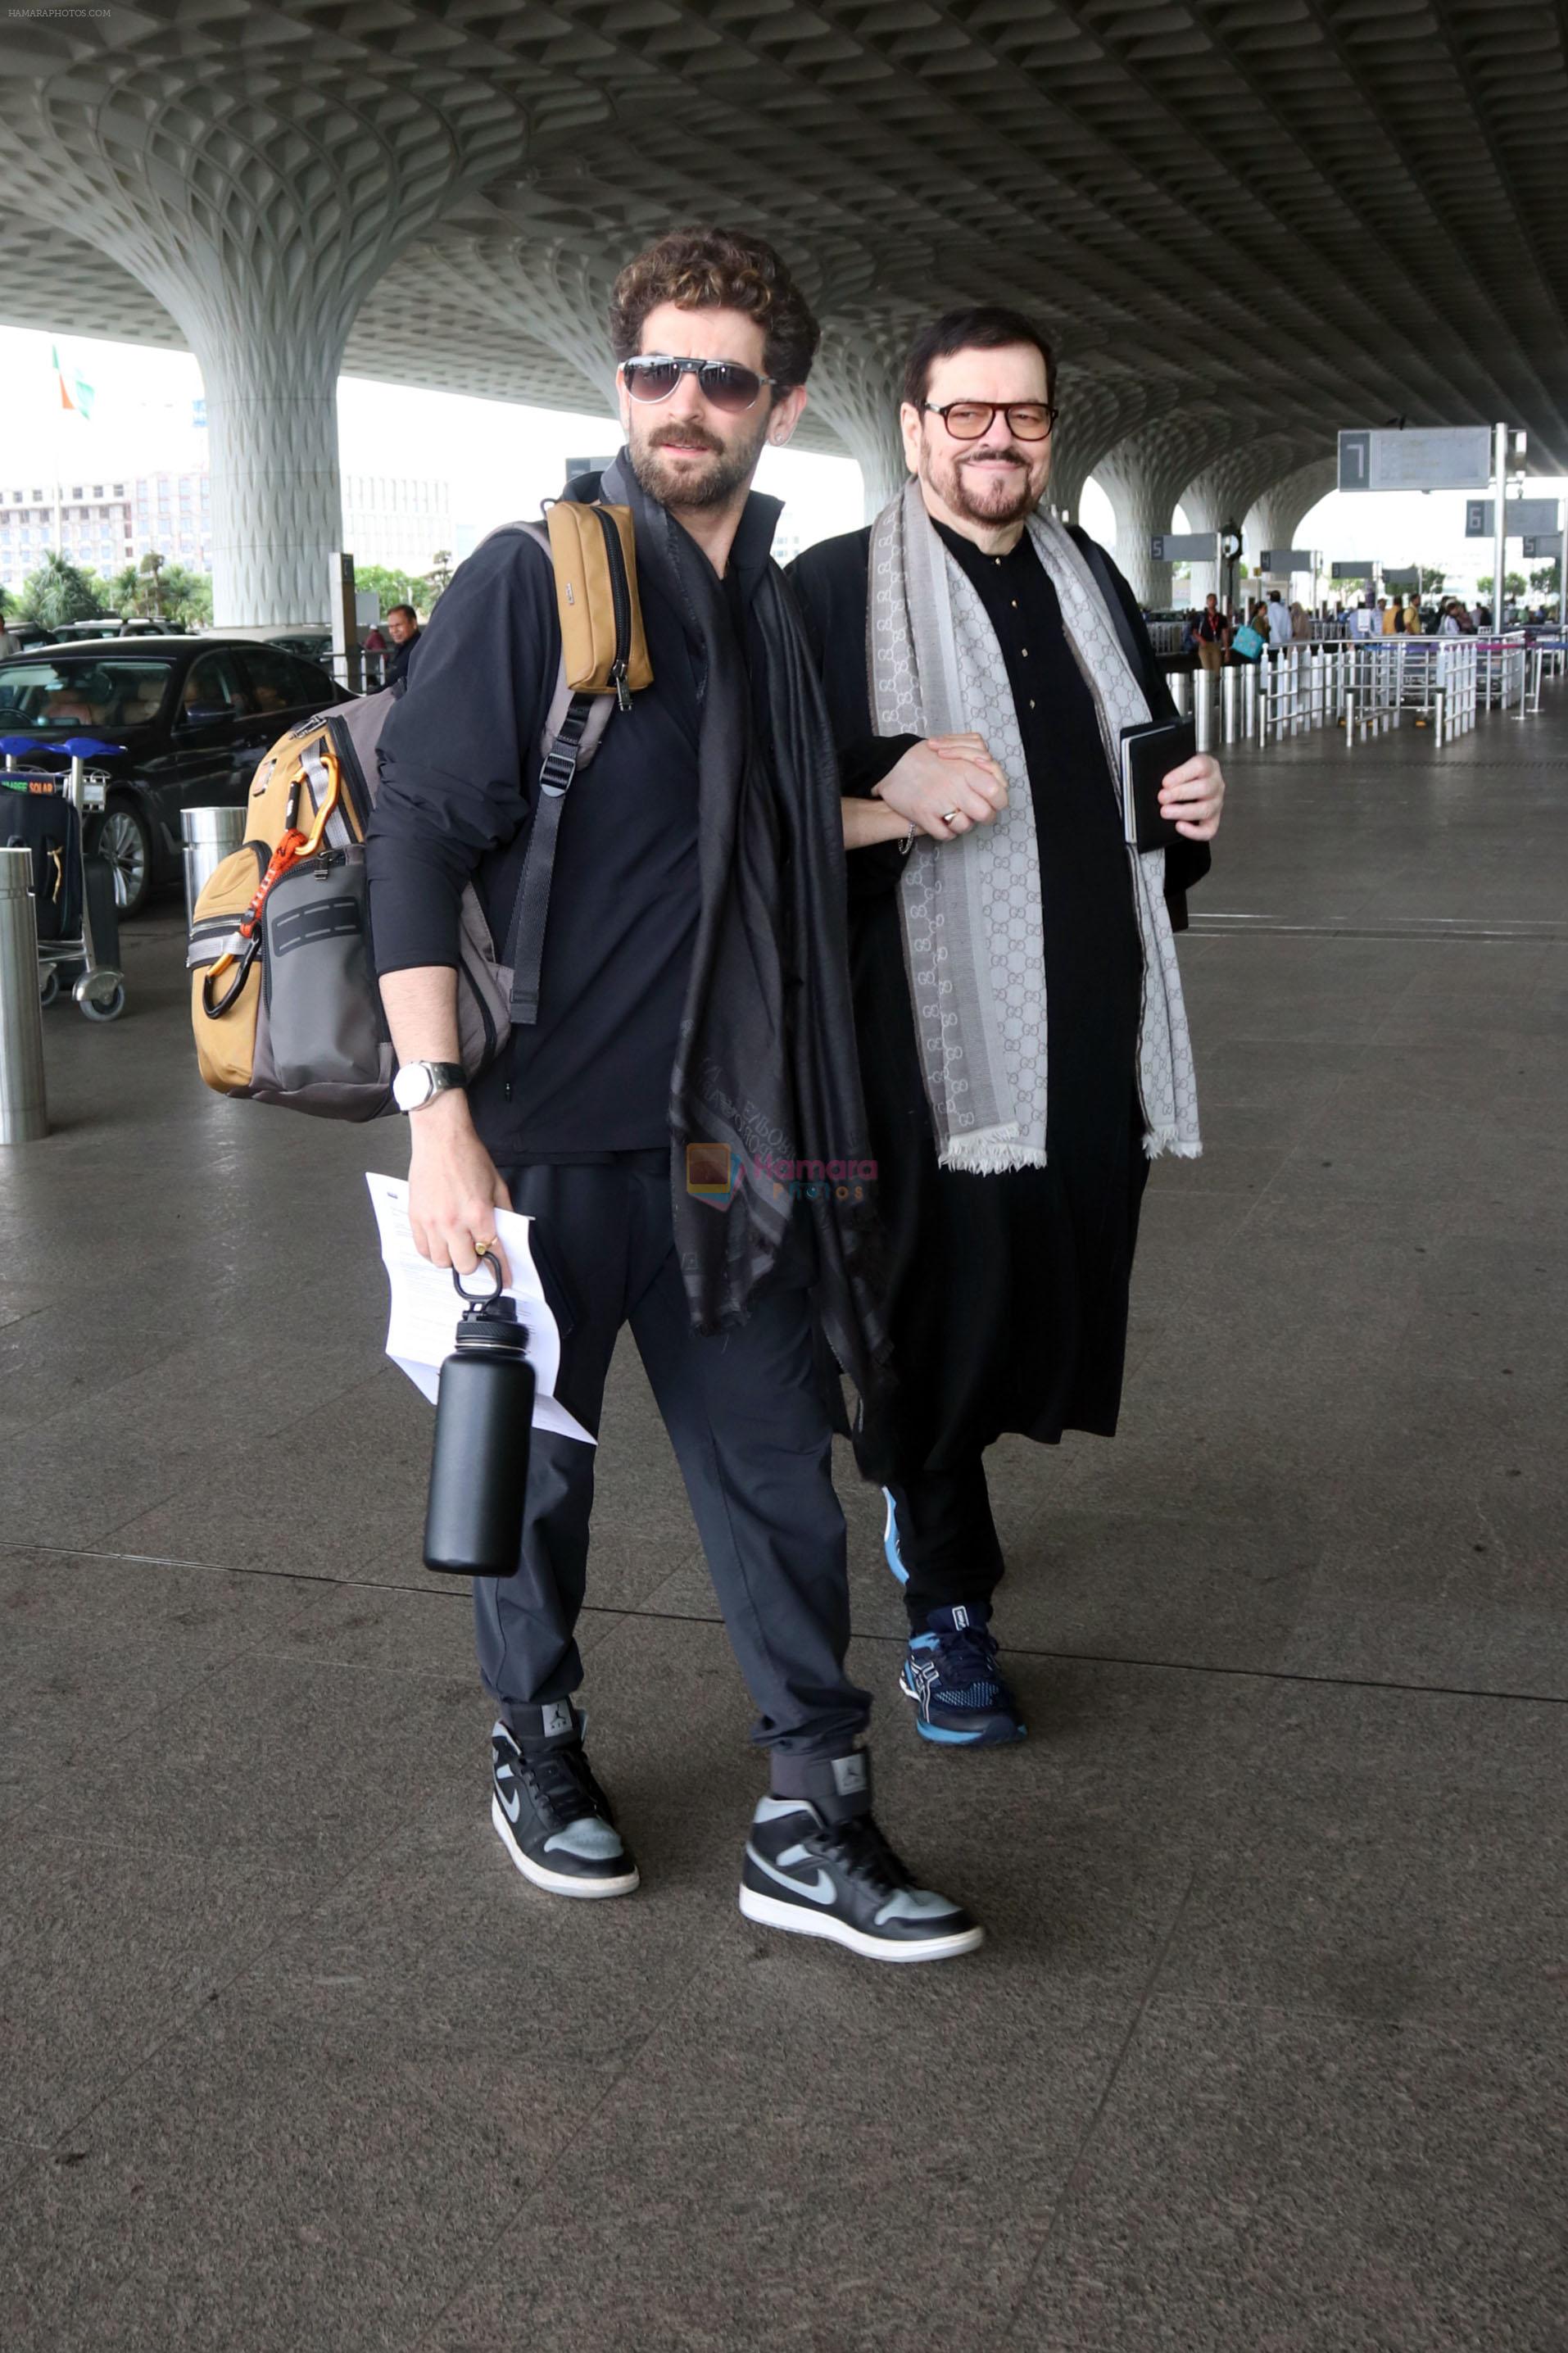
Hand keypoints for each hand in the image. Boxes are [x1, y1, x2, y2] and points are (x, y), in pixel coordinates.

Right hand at [407, 1093, 513, 1281]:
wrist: (441, 1139)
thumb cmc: (468, 1156)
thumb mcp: (497, 1184)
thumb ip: (504, 1212)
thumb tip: (506, 1235)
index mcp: (478, 1213)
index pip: (493, 1251)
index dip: (502, 1270)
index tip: (505, 1279)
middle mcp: (454, 1222)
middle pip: (465, 1265)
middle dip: (475, 1263)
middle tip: (477, 1252)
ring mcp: (432, 1221)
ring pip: (442, 1262)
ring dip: (452, 1258)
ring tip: (457, 1245)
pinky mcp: (415, 1217)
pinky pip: (422, 1249)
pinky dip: (433, 1251)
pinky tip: (440, 1242)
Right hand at [876, 733, 1007, 840]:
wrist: (892, 763)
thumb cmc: (924, 754)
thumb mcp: (954, 744)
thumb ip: (976, 750)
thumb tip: (991, 765)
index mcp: (967, 769)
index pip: (998, 792)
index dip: (998, 800)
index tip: (992, 800)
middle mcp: (957, 788)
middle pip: (986, 814)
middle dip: (984, 816)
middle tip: (977, 812)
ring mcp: (940, 803)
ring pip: (966, 827)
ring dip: (963, 824)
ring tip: (957, 815)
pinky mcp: (924, 816)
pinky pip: (945, 835)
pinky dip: (946, 832)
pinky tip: (943, 822)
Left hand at [1159, 752, 1224, 840]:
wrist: (1192, 783)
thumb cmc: (1183, 775)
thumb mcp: (1178, 764)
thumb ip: (1169, 769)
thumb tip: (1152, 779)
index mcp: (1209, 766)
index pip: (1200, 767)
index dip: (1182, 774)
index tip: (1165, 782)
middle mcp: (1215, 784)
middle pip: (1204, 788)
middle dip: (1180, 794)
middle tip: (1162, 797)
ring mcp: (1216, 803)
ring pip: (1206, 809)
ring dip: (1183, 811)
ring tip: (1165, 812)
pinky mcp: (1213, 821)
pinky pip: (1208, 830)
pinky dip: (1194, 831)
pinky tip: (1179, 826)